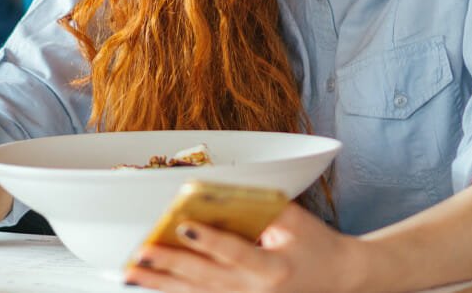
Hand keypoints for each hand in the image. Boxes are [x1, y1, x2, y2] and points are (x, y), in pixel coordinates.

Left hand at [125, 203, 364, 292]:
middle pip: (206, 279)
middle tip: (140, 252)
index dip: (208, 240)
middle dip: (170, 265)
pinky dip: (174, 291)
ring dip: (162, 283)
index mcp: (274, 268)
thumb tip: (219, 189)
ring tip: (132, 272)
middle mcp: (257, 292)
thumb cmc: (315, 245)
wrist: (338, 278)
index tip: (182, 225)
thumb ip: (261, 205)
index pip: (235, 252)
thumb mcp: (296, 220)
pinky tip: (151, 283)